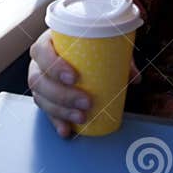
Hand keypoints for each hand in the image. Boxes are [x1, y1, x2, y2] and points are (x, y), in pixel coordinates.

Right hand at [27, 28, 141, 137]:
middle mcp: (39, 63)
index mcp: (47, 43)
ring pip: (41, 98)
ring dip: (60, 111)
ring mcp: (40, 81)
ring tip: (81, 117)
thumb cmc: (86, 44)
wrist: (76, 47)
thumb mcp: (101, 43)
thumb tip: (134, 77)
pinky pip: (45, 112)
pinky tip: (66, 130)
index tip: (74, 77)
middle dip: (62, 95)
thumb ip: (117, 55)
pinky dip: (56, 122)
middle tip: (86, 102)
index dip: (54, 65)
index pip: (41, 51)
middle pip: (39, 80)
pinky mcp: (44, 98)